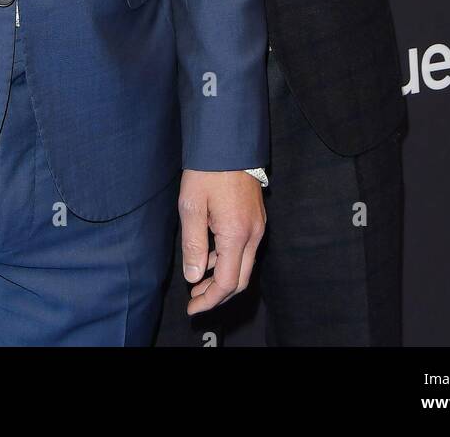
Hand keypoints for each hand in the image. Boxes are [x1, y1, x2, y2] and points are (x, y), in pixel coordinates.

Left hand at [178, 168, 265, 314]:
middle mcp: (253, 234)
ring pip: (244, 265)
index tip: (192, 307)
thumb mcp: (191, 205)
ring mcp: (258, 226)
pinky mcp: (256, 218)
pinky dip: (229, 260)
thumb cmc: (208, 170)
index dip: (209, 299)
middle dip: (217, 294)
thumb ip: (193, 244)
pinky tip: (210, 257)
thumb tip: (193, 277)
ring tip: (198, 281)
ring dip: (223, 277)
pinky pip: (246, 249)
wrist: (229, 142)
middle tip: (195, 300)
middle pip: (240, 279)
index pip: (227, 282)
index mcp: (237, 234)